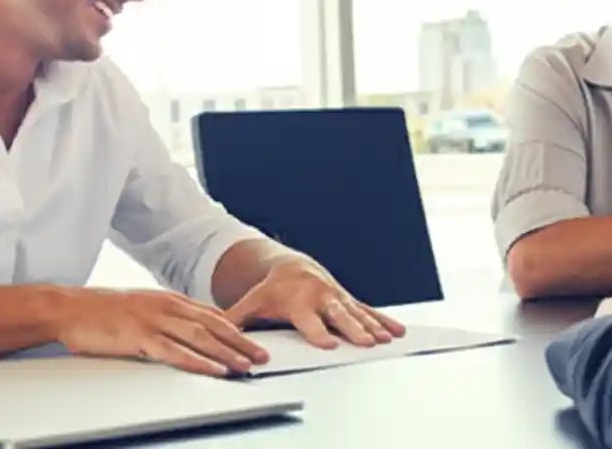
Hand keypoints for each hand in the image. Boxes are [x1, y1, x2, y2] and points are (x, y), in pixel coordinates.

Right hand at [55, 288, 268, 376]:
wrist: (70, 308)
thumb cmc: (103, 311)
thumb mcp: (142, 307)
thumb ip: (166, 316)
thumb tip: (189, 330)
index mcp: (169, 299)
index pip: (211, 315)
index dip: (236, 329)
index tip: (255, 342)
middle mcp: (166, 306)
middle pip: (213, 326)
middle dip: (241, 343)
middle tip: (262, 357)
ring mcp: (154, 320)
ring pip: (200, 338)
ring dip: (226, 353)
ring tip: (246, 366)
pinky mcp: (139, 336)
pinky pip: (174, 352)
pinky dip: (197, 361)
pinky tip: (212, 370)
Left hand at [224, 260, 405, 348]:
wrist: (292, 267)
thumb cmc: (270, 291)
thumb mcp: (251, 303)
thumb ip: (235, 320)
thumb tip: (214, 337)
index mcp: (298, 301)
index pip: (308, 320)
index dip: (318, 331)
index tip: (328, 344)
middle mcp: (321, 298)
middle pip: (338, 316)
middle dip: (352, 329)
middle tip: (365, 343)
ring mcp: (338, 298)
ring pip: (357, 313)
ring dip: (372, 327)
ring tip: (386, 340)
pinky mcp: (349, 300)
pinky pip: (369, 311)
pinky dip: (383, 320)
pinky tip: (397, 332)